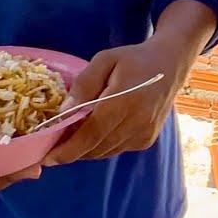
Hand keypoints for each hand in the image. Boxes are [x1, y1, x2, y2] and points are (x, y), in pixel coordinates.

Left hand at [42, 38, 187, 164]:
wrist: (170, 65)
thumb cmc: (133, 59)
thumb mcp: (104, 60)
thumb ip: (83, 84)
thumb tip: (63, 113)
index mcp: (124, 101)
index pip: (91, 134)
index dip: (68, 149)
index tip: (47, 158)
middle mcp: (136, 122)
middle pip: (96, 147)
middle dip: (72, 151)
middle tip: (52, 147)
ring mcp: (144, 134)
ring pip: (105, 151)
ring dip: (86, 150)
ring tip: (71, 139)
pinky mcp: (147, 139)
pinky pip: (117, 149)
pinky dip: (101, 145)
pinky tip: (96, 132)